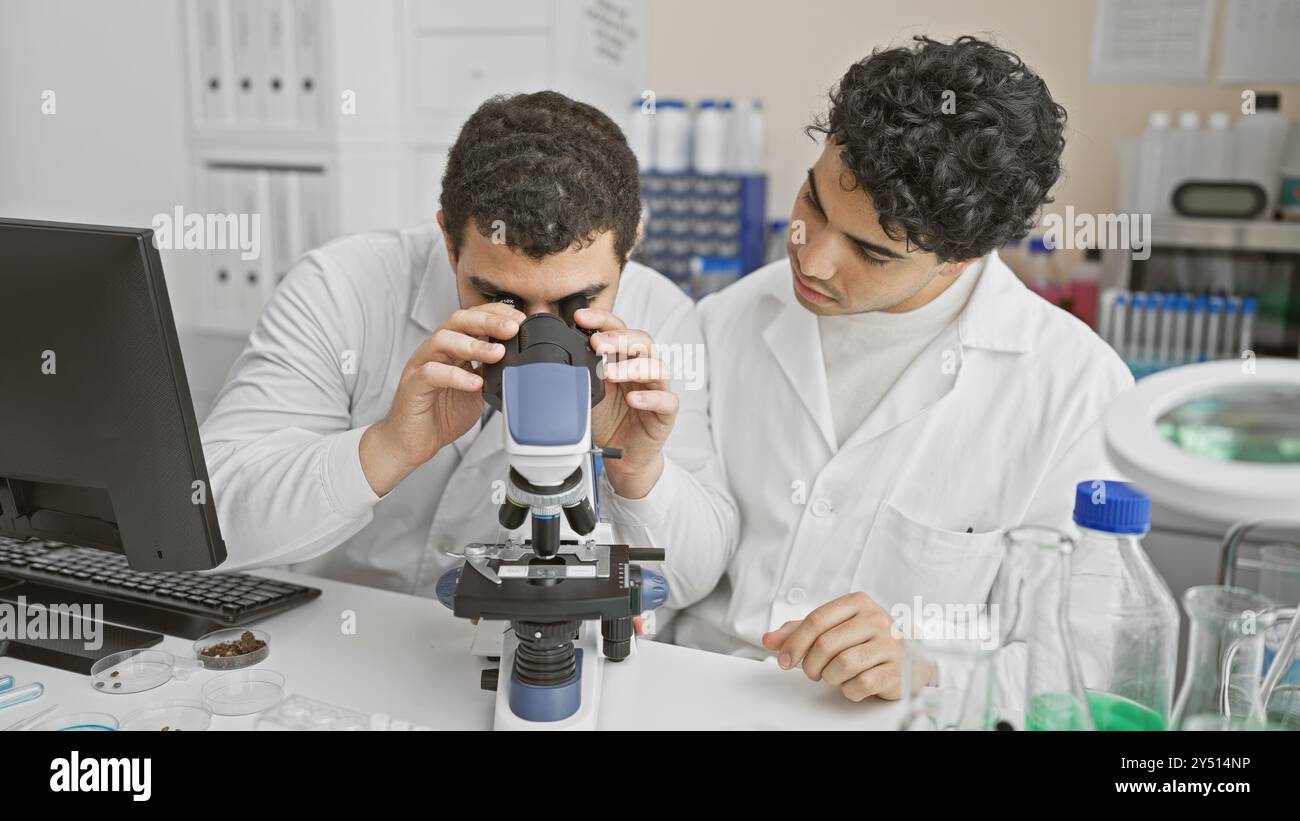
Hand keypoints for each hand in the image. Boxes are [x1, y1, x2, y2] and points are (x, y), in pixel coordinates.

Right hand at [360, 302, 525, 495]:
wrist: (413, 443)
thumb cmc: (442, 414)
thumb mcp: (478, 390)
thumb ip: (492, 372)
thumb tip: (520, 362)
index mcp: (451, 348)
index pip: (472, 319)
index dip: (495, 314)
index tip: (519, 319)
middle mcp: (435, 352)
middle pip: (457, 321)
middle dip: (487, 321)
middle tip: (511, 328)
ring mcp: (421, 366)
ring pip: (442, 341)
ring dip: (473, 344)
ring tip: (497, 353)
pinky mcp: (412, 386)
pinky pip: (431, 373)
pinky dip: (455, 375)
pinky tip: (475, 382)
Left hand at [575, 307, 677, 498]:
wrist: (622, 454)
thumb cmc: (607, 419)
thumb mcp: (586, 391)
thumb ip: (579, 371)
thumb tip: (553, 354)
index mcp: (624, 358)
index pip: (618, 329)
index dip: (602, 319)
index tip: (580, 317)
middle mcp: (643, 368)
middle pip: (642, 341)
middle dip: (619, 338)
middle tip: (596, 343)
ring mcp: (657, 389)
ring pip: (656, 367)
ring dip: (632, 367)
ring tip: (609, 373)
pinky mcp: (666, 412)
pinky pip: (666, 400)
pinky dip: (650, 398)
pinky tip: (633, 399)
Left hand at [761, 592, 910, 701]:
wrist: (908, 660)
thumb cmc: (865, 641)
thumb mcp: (834, 628)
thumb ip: (800, 631)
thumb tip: (769, 640)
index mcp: (858, 603)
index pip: (816, 620)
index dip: (794, 643)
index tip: (783, 660)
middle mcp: (876, 619)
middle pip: (826, 644)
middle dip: (811, 665)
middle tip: (813, 672)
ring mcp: (889, 644)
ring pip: (842, 665)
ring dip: (830, 677)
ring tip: (834, 676)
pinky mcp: (897, 670)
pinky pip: (861, 684)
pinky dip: (849, 690)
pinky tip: (852, 684)